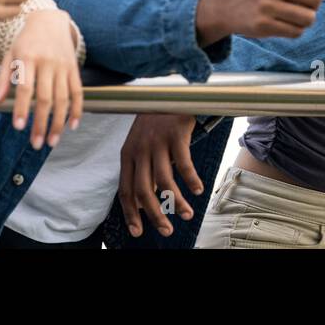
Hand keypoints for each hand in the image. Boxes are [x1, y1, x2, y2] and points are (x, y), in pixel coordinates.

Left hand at [0, 9, 83, 150]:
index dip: (22, 108)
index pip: (25, 87)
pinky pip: (78, 92)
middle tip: (37, 143)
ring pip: (63, 99)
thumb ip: (3, 78)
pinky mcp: (74, 69)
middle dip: (41, 123)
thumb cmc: (26, 40)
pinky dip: (77, 110)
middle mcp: (48, 63)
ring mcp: (63, 66)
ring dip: (58, 122)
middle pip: (46, 98)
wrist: (51, 20)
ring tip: (53, 141)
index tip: (19, 127)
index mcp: (28, 58)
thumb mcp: (10, 54)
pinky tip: (73, 125)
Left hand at [118, 114, 200, 237]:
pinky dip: (191, 180)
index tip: (138, 232)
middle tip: (166, 230)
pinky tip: (198, 190)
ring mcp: (157, 142)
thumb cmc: (156, 122)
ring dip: (177, 202)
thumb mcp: (142, 145)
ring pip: (165, 181)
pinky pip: (184, 164)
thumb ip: (141, 172)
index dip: (131, 213)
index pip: (126, 190)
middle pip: (144, 191)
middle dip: (154, 215)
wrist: (169, 92)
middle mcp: (139, 149)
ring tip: (187, 215)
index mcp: (128, 154)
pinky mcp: (175, 135)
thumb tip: (142, 203)